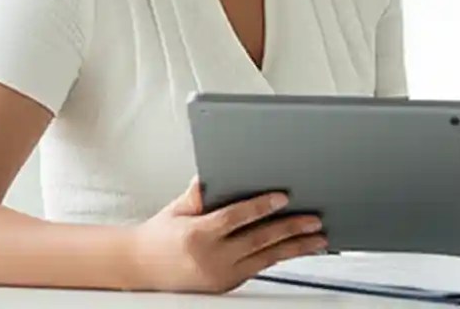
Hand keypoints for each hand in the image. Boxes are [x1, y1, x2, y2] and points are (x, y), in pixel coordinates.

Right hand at [127, 178, 325, 293]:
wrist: (141, 269)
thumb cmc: (160, 235)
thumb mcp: (176, 209)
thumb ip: (197, 193)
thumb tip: (212, 173)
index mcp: (197, 235)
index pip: (236, 218)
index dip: (261, 207)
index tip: (283, 197)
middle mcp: (211, 258)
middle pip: (259, 240)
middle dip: (291, 229)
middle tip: (314, 220)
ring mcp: (220, 275)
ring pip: (266, 259)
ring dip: (295, 248)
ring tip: (318, 238)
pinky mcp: (227, 286)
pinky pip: (259, 268)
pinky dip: (280, 257)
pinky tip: (297, 249)